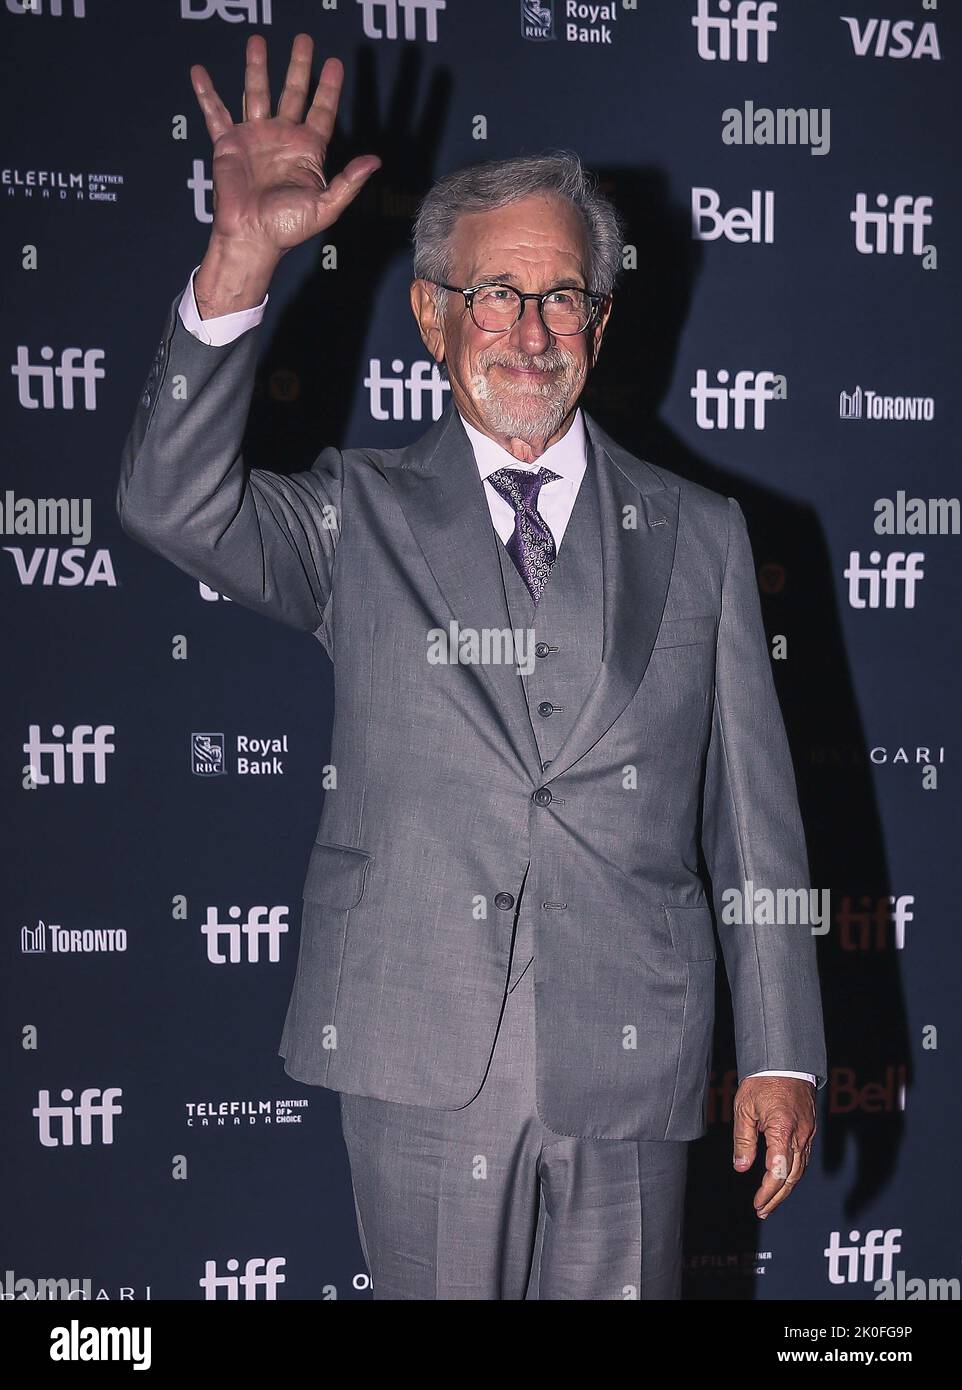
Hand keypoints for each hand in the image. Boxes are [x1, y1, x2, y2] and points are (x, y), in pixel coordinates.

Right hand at [189, 33, 380, 258]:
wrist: (251, 237)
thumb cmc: (287, 228)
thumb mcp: (326, 207)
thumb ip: (349, 182)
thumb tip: (375, 161)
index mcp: (306, 151)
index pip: (322, 111)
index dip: (329, 88)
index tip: (335, 63)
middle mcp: (281, 138)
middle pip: (292, 93)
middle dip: (298, 66)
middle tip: (304, 40)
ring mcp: (254, 137)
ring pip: (256, 93)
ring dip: (256, 67)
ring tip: (257, 40)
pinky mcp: (228, 143)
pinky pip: (215, 113)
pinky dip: (206, 93)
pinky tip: (199, 73)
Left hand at [732, 1075, 815, 1218]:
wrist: (785, 1061)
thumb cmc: (762, 1081)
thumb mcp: (744, 1108)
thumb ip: (744, 1140)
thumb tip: (741, 1167)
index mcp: (782, 1130)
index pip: (778, 1171)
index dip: (767, 1191)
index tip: (757, 1204)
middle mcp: (800, 1135)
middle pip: (792, 1177)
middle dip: (777, 1197)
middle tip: (762, 1211)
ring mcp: (808, 1133)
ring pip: (800, 1170)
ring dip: (786, 1189)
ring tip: (770, 1203)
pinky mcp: (809, 1130)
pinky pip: (803, 1158)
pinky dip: (793, 1174)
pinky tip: (783, 1181)